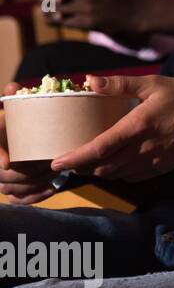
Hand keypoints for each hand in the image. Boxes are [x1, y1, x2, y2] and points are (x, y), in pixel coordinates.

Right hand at [0, 82, 59, 203]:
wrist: (15, 142)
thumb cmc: (16, 125)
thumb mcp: (13, 112)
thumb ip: (12, 100)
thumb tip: (13, 87)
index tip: (8, 163)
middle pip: (3, 177)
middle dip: (26, 173)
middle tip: (48, 163)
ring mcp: (1, 181)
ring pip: (12, 190)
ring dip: (34, 184)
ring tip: (55, 172)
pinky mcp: (12, 192)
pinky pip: (19, 200)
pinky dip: (35, 197)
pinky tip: (51, 187)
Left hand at [51, 74, 173, 181]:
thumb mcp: (153, 84)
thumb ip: (120, 84)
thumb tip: (89, 81)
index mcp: (138, 126)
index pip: (99, 148)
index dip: (74, 157)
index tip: (56, 161)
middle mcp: (143, 149)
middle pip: (102, 167)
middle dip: (82, 166)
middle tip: (68, 159)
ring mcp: (153, 162)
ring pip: (115, 174)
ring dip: (98, 170)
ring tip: (87, 162)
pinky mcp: (161, 168)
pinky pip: (132, 177)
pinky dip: (118, 173)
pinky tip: (115, 163)